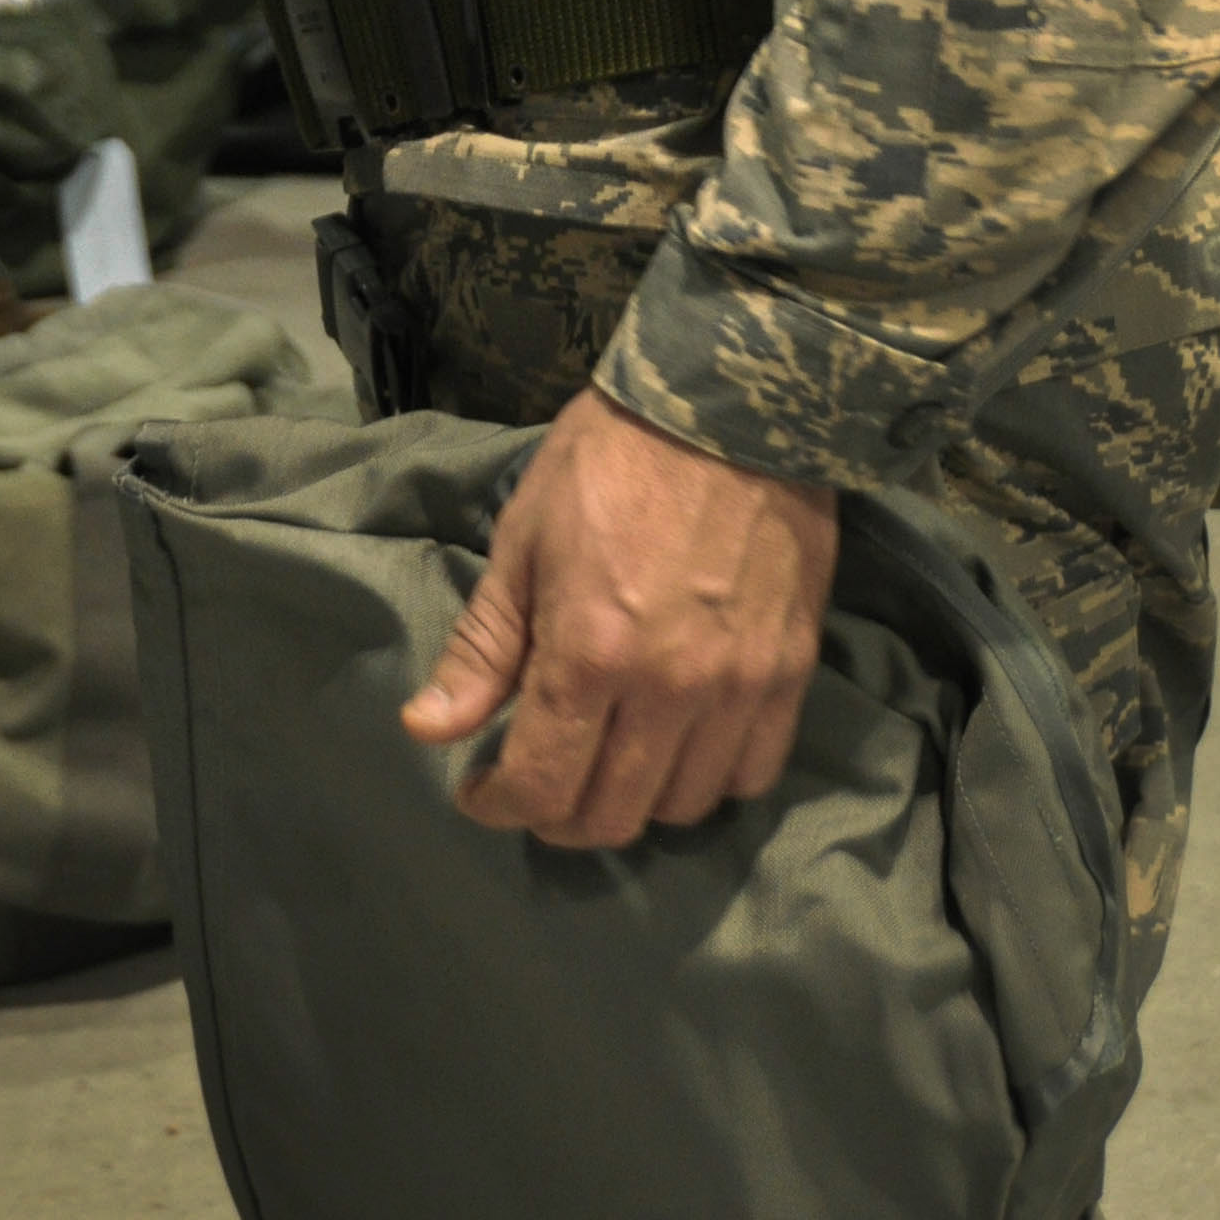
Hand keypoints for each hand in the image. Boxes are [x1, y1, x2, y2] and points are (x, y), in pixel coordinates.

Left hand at [404, 387, 838, 849]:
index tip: (481, 789)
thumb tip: (427, 731)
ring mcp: (738, 688)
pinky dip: (709, 779)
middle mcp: (669, 689)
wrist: (724, 404)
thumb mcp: (522, 541)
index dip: (500, 805)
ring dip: (633, 801)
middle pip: (611, 815)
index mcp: (589, 654)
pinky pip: (751, 773)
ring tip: (606, 760)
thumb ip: (482, 648)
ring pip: (683, 806)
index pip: (541, 785)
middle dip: (559, 814)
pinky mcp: (791, 674)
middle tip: (538, 778)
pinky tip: (679, 745)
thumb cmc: (606, 462)